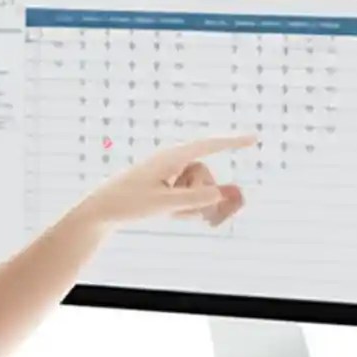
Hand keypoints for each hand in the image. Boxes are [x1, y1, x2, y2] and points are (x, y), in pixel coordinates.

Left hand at [72, 134, 255, 228]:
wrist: (102, 210)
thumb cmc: (129, 203)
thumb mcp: (164, 205)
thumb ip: (196, 200)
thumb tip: (223, 193)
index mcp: (171, 158)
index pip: (208, 146)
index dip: (232, 143)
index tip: (255, 138)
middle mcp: (173, 161)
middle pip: (205, 176)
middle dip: (205, 197)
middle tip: (196, 218)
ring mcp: (170, 173)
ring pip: (198, 189)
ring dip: (190, 205)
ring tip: (166, 213)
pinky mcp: (167, 184)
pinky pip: (188, 197)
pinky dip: (184, 208)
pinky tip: (166, 213)